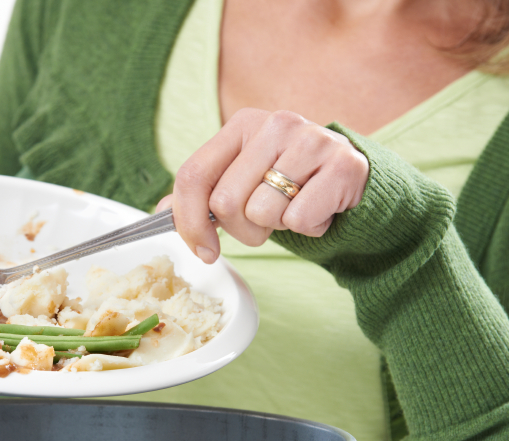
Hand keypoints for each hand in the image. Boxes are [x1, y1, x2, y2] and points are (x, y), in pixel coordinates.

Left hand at [158, 108, 368, 263]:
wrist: (349, 176)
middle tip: (265, 219)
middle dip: (242, 229)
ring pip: (262, 214)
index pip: (193, 175)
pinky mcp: (343, 164)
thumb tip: (159, 211)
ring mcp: (311, 140)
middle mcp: (274, 124)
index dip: (189, 221)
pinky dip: (308, 228)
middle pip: (225, 203)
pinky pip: (300, 220)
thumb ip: (201, 194)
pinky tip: (318, 208)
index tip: (203, 250)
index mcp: (241, 126)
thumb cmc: (287, 182)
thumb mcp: (241, 179)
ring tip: (293, 208)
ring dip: (277, 227)